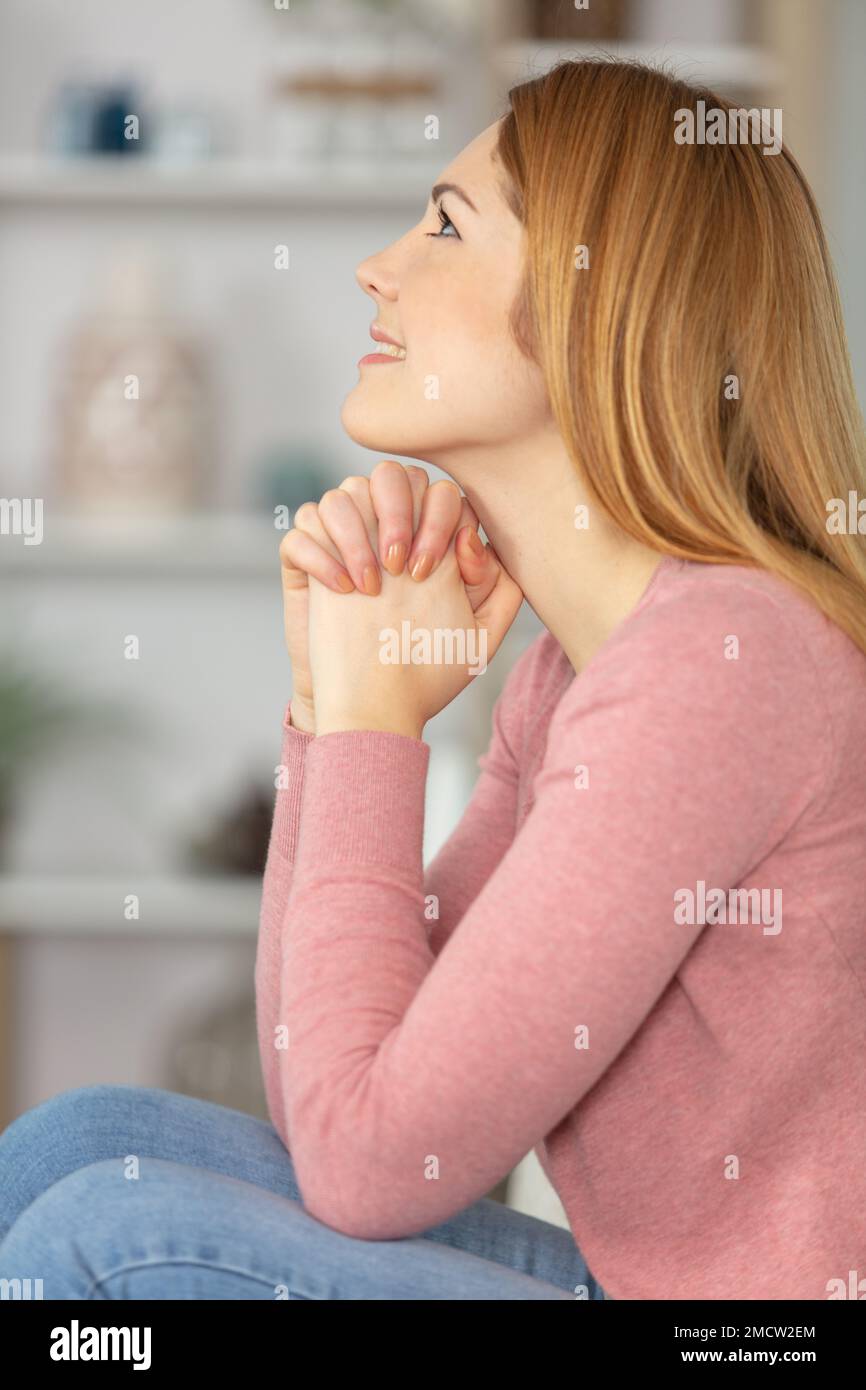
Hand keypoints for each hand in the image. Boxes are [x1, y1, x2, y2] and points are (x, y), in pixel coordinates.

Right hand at [279, 462, 486, 732]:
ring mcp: (342, 541)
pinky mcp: (304, 560)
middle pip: (391, 475)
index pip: (439, 492)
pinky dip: (321, 553)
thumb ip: (501, 591)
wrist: (371, 704)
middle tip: (406, 569)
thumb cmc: (426, 667)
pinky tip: (342, 591)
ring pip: (342, 494)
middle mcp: (385, 529)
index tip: (449, 571)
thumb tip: (474, 542)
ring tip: (373, 587)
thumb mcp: (478, 636)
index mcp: (429, 536)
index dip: (446, 520)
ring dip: (358, 533)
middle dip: (401, 513)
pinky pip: (302, 527)